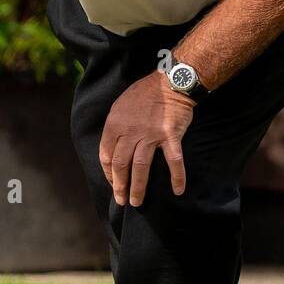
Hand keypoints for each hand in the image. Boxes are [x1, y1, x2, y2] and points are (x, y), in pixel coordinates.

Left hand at [99, 71, 193, 206]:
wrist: (169, 82)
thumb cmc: (143, 94)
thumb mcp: (119, 106)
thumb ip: (115, 128)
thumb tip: (111, 148)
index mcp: (114, 125)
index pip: (106, 155)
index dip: (108, 173)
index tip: (113, 183)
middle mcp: (130, 132)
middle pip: (121, 165)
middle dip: (119, 186)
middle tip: (122, 200)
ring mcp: (150, 135)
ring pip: (140, 167)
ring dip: (138, 187)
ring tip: (136, 202)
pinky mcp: (170, 136)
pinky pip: (173, 160)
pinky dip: (176, 177)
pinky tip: (177, 190)